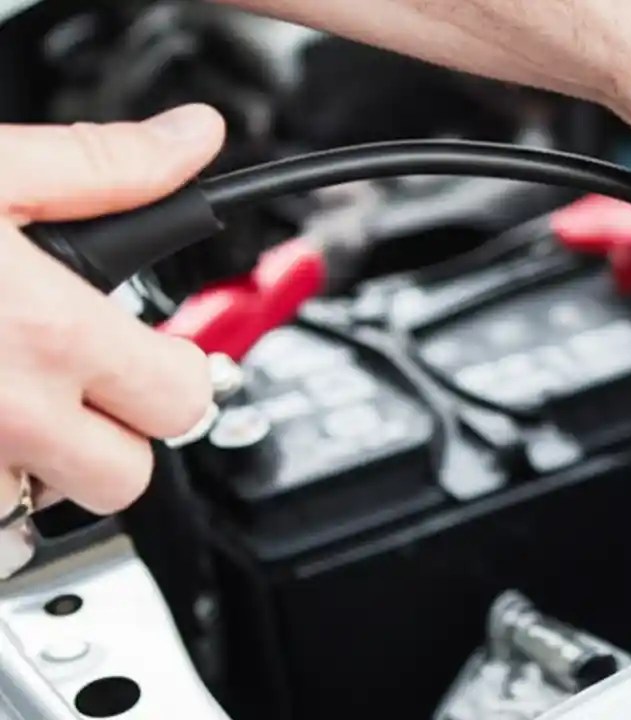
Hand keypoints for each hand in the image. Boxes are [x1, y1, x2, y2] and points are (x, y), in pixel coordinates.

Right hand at [0, 104, 225, 513]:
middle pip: (129, 477)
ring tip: (3, 386)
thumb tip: (193, 140)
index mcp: (49, 335)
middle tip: (84, 381)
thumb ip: (103, 166)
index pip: (183, 401)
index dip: (177, 372)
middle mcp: (8, 418)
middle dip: (121, 433)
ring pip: (44, 501)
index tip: (155, 355)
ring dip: (38, 457)